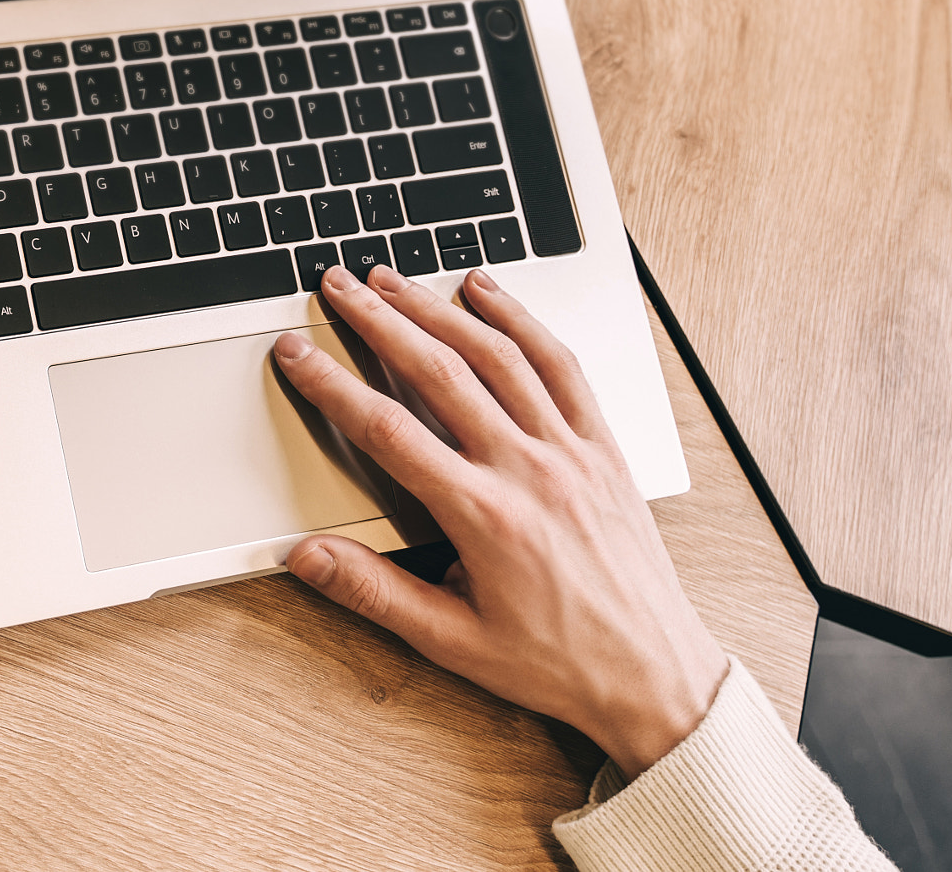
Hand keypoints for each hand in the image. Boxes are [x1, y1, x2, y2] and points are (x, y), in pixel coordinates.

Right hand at [274, 263, 727, 776]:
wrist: (654, 673)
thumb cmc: (558, 662)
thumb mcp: (452, 641)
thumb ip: (375, 592)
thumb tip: (309, 557)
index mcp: (483, 516)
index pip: (387, 431)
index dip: (331, 385)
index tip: (297, 354)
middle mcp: (528, 470)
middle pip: (439, 373)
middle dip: (380, 321)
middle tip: (338, 287)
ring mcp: (570, 451)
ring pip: (498, 356)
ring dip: (439, 309)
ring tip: (395, 279)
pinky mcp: (602, 446)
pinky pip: (561, 365)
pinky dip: (521, 320)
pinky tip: (488, 292)